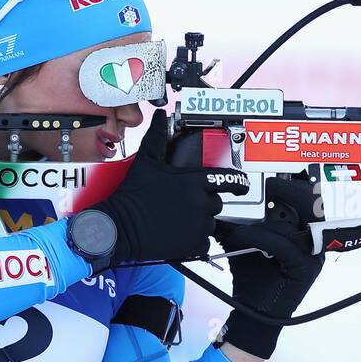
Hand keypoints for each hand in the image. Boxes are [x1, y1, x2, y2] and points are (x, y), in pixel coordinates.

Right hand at [92, 109, 248, 266]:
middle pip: (216, 203)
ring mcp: (198, 225)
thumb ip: (158, 137)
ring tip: (177, 218)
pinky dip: (194, 240)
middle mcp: (200, 203)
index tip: (241, 186)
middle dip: (204, 202)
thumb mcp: (146, 161)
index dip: (239, 183)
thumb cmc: (132, 195)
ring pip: (210, 223)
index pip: (228, 179)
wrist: (119, 226)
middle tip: (184, 204)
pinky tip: (177, 233)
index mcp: (194, 181)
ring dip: (199, 221)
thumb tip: (160, 117)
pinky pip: (204, 242)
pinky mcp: (193, 245)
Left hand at [215, 176, 323, 358]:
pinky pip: (284, 245)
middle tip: (270, 186)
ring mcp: (313, 256)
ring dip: (264, 222)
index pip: (307, 201)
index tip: (272, 178)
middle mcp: (313, 242)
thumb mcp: (243, 244)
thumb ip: (237, 223)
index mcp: (303, 233)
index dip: (292, 186)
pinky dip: (260, 238)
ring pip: (294, 225)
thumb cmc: (251, 278)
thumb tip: (218, 203)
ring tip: (240, 226)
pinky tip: (242, 238)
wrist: (251, 313)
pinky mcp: (305, 269)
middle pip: (312, 206)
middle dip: (292, 190)